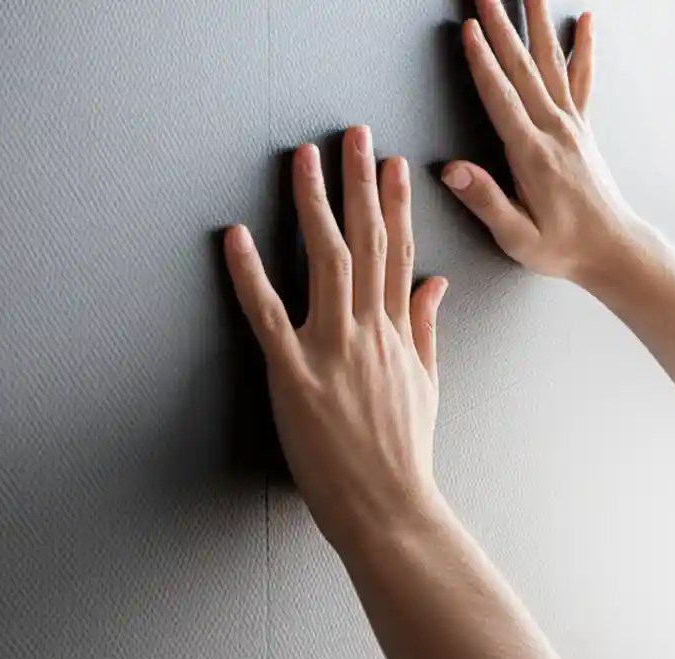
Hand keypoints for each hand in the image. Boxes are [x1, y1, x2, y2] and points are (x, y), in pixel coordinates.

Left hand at [225, 126, 449, 545]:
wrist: (391, 508)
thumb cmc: (406, 452)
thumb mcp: (427, 385)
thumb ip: (426, 328)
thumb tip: (437, 282)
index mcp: (398, 332)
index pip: (399, 252)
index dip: (394, 203)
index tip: (391, 163)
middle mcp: (369, 331)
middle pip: (367, 242)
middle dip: (359, 182)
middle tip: (351, 134)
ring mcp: (333, 351)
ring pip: (326, 262)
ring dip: (315, 205)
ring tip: (305, 159)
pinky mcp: (295, 377)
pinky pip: (268, 315)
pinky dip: (250, 274)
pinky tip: (237, 236)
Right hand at [442, 0, 657, 287]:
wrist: (612, 250)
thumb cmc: (563, 247)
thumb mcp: (517, 236)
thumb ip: (485, 201)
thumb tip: (453, 171)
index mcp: (533, 155)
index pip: (502, 98)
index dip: (483, 62)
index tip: (470, 29)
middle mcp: (555, 131)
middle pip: (523, 69)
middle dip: (502, 28)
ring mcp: (572, 125)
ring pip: (552, 63)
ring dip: (538, 24)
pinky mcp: (582, 128)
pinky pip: (583, 78)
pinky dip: (584, 47)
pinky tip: (586, 22)